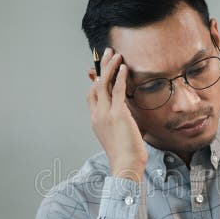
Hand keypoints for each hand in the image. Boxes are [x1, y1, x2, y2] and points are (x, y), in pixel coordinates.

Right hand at [87, 48, 147, 181]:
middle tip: (106, 53)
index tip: (102, 69)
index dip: (96, 79)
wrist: (126, 165)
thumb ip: (120, 123)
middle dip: (101, 67)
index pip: (92, 95)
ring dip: (110, 67)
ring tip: (115, 54)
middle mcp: (98, 115)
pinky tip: (124, 68)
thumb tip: (127, 118)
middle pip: (96, 85)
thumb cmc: (126, 154)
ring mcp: (106, 114)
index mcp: (96, 120)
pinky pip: (117, 91)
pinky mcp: (118, 115)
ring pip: (104, 84)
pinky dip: (120, 78)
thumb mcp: (119, 135)